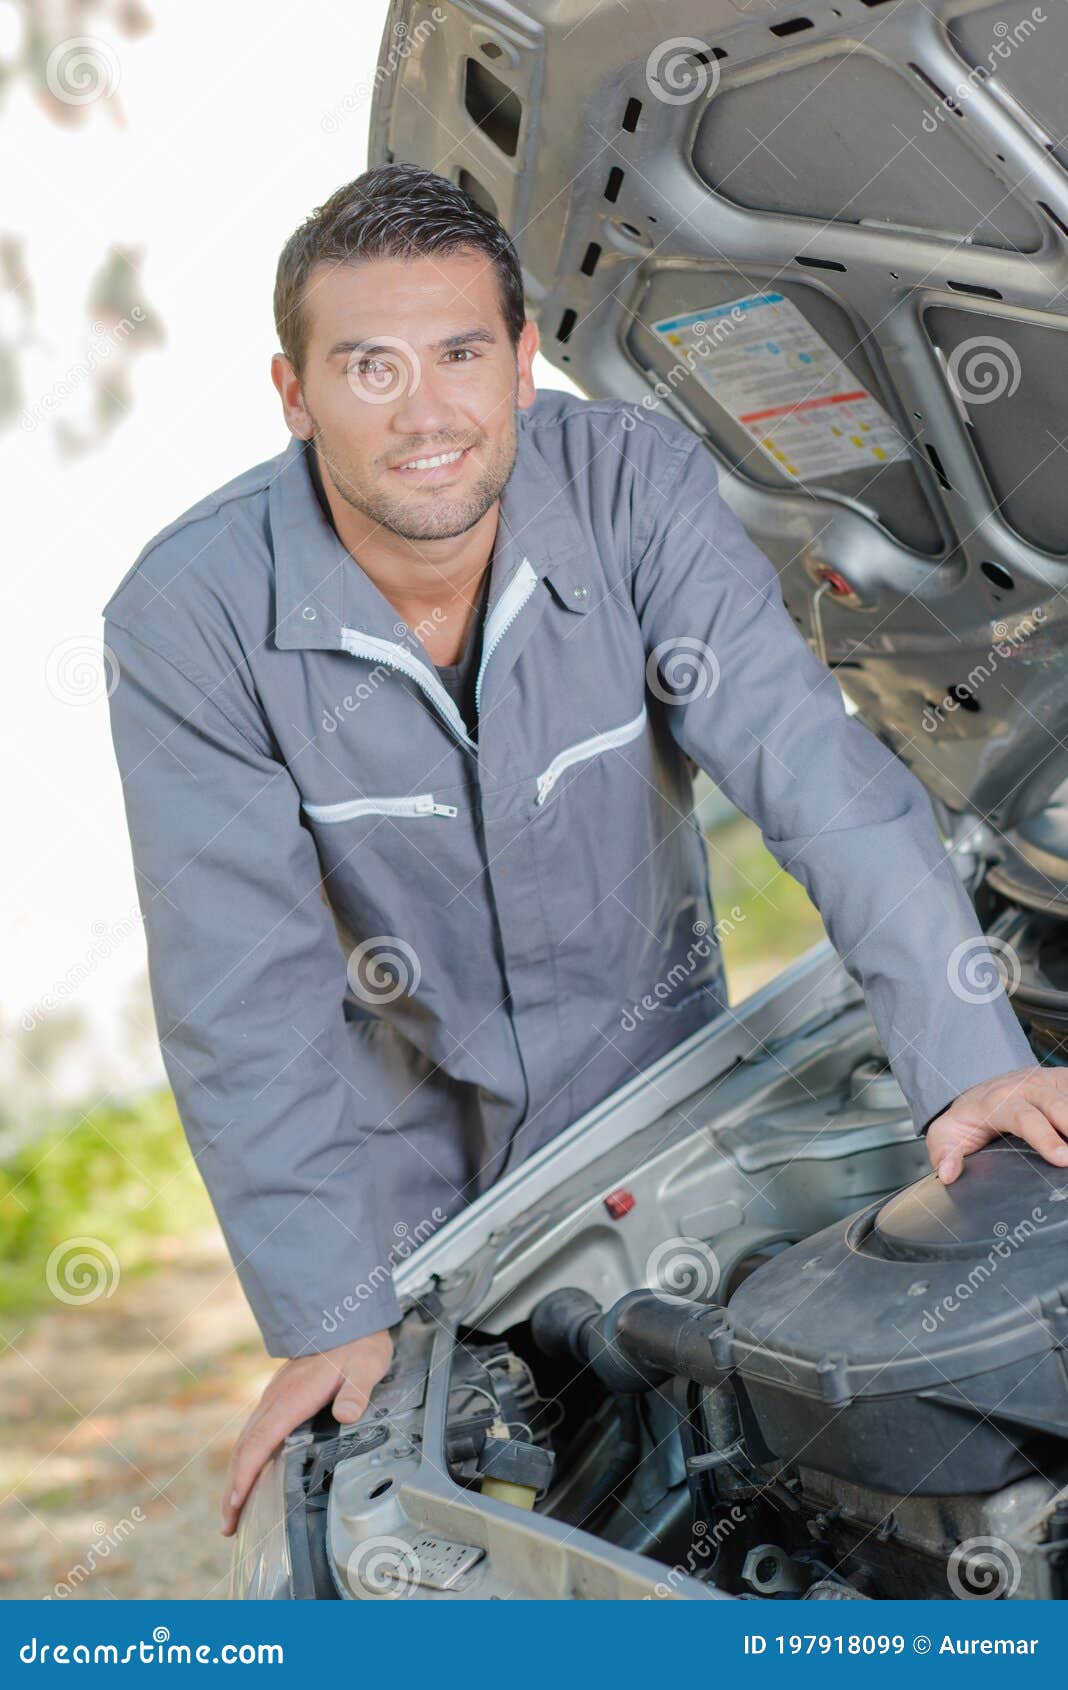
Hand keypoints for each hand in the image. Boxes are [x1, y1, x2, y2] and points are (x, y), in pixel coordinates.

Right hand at [221, 1327, 392, 1535]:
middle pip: (245, 1448)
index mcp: (293, 1397)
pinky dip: (245, 1457)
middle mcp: (277, 1398)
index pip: (261, 1441)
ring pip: (246, 1440)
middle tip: (227, 1525)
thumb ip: (356, 1391)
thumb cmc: (357, 1343)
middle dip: (233, 1488)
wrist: (345, 1314)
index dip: (246, 1474)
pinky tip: (248, 1471)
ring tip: (232, 1509)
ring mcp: (274, 1396)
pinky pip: (254, 1431)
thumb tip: (347, 1414)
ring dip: (236, 1476)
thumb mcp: (366, 1365)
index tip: (235, 1502)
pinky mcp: (279, 1396)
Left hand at [926, 1064, 1067, 1184]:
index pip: (1023, 1117)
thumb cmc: (968, 1117)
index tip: (1062, 1158)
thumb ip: (944, 1153)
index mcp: (997, 1101)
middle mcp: (1025, 1086)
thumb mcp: (946, 1134)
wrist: (980, 1090)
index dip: (1045, 1137)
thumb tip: (948, 1173)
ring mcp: (1048, 1081)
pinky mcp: (1063, 1081)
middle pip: (1055, 1102)